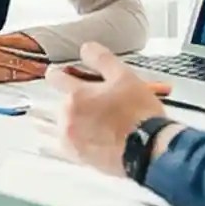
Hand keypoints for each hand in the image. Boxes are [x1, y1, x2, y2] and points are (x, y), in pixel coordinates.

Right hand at [0, 34, 47, 82]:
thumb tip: (2, 54)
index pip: (17, 40)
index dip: (34, 44)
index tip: (47, 47)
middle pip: (21, 49)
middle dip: (39, 53)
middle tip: (56, 56)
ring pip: (18, 60)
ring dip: (35, 64)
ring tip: (50, 67)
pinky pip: (8, 72)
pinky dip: (22, 73)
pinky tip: (32, 75)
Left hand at [40, 43, 167, 176]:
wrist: (149, 149)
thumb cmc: (139, 114)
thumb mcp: (124, 76)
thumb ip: (101, 59)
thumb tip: (85, 48)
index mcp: (76, 95)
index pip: (55, 76)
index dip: (61, 72)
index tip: (66, 74)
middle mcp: (67, 118)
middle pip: (61, 101)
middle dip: (75, 99)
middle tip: (98, 102)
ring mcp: (70, 139)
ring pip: (62, 122)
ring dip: (73, 119)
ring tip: (98, 122)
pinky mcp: (77, 157)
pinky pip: (67, 143)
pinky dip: (76, 137)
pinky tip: (94, 136)